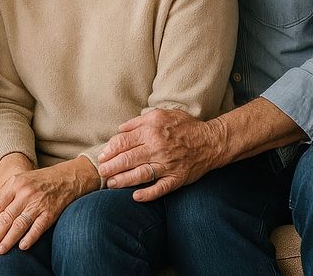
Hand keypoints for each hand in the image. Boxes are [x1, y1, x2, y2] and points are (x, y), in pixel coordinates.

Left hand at [0, 155, 97, 253]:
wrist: (66, 178)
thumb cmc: (39, 181)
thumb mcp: (20, 179)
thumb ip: (5, 193)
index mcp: (15, 184)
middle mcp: (25, 193)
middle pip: (7, 217)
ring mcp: (38, 203)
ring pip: (20, 224)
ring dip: (9, 239)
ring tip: (0, 249)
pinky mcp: (50, 213)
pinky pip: (38, 228)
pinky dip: (29, 238)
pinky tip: (22, 247)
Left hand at [97, 108, 225, 201]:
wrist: (211, 141)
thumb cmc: (184, 126)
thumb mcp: (160, 115)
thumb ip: (138, 121)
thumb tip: (119, 129)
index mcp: (151, 130)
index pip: (124, 141)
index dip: (110, 150)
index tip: (102, 156)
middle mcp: (158, 147)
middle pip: (128, 158)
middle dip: (111, 167)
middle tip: (101, 172)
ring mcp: (167, 164)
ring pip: (140, 174)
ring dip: (123, 180)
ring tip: (111, 184)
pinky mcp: (177, 178)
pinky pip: (161, 188)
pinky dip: (148, 194)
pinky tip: (136, 197)